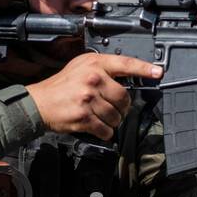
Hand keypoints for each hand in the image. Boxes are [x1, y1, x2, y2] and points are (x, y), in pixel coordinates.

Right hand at [25, 53, 162, 141]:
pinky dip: (105, 132)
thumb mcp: (80, 67)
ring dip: (112, 121)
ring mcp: (88, 99)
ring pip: (116, 116)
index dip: (144, 69)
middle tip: (113, 108)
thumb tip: (126, 77)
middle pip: (124, 97)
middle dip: (122, 107)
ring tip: (100, 117)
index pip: (125, 64)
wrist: (38, 103)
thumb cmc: (61, 86)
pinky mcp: (84, 117)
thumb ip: (101, 69)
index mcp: (94, 64)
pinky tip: (96, 127)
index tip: (158, 72)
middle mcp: (93, 79)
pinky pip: (106, 130)